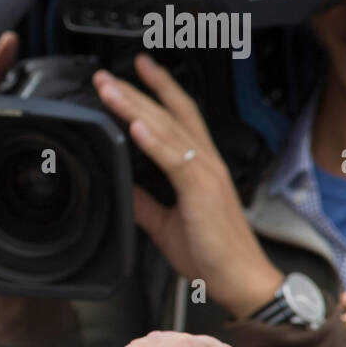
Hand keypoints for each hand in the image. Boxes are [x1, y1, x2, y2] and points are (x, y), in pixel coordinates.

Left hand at [92, 54, 282, 317]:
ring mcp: (205, 172)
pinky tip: (136, 125)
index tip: (137, 68)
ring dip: (135, 106)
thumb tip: (121, 186)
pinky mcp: (202, 190)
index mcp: (199, 165)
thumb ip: (144, 202)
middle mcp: (205, 161)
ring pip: (167, 128)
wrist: (240, 278)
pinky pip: (175, 159)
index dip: (159, 89)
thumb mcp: (165, 223)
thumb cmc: (211, 252)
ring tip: (110, 89)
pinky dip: (155, 140)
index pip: (178, 115)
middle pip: (168, 114)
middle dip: (136, 91)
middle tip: (106, 74)